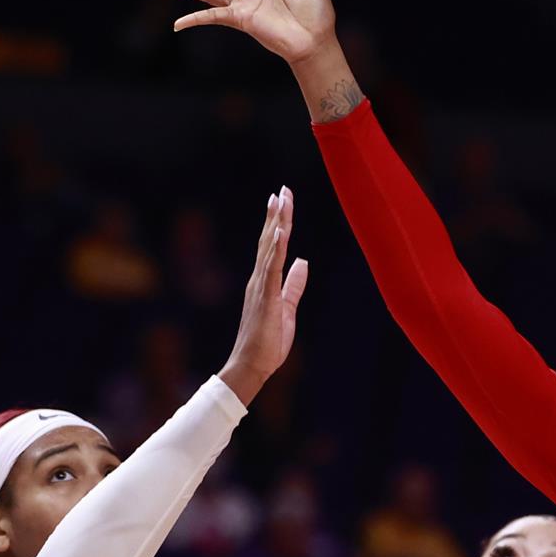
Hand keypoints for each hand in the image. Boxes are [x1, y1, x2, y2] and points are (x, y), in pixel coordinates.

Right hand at [217, 186, 309, 406]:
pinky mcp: (265, 298)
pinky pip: (272, 270)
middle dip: (277, 214)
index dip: (278, 222)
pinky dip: (277, 249)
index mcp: (265, 281)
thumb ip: (294, 284)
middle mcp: (259, 279)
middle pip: (269, 240)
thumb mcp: (287, 308)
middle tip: (281, 190)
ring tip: (280, 201)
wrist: (252, 366)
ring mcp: (260, 287)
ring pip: (270, 248)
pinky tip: (281, 232)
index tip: (282, 199)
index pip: (273, 245)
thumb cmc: (267, 342)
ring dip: (276, 224)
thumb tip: (303, 261)